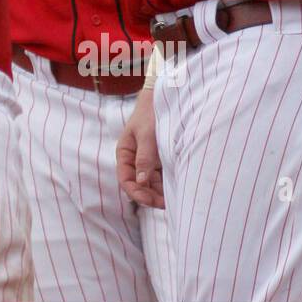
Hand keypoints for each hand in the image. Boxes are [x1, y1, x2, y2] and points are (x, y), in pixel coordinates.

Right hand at [116, 88, 164, 208]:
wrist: (165, 98)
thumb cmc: (151, 113)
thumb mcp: (146, 135)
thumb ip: (144, 158)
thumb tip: (142, 182)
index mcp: (125, 153)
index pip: (126, 179)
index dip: (136, 192)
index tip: (150, 201)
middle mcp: (135, 159)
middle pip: (139, 184)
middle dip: (149, 196)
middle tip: (165, 204)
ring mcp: (148, 160)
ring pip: (151, 183)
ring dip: (159, 192)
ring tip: (174, 198)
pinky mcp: (160, 159)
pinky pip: (161, 176)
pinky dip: (167, 184)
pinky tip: (177, 188)